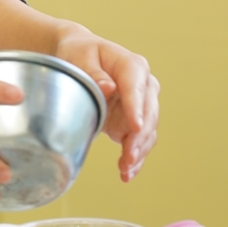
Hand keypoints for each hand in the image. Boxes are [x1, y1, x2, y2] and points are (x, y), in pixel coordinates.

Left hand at [54, 25, 159, 181]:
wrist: (81, 57)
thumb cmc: (80, 53)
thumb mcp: (80, 58)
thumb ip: (93, 73)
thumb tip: (109, 87)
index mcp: (132, 65)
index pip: (137, 88)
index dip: (136, 109)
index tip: (135, 128)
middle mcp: (144, 85)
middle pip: (148, 114)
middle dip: (139, 138)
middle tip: (128, 157)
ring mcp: (142, 104)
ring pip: (147, 131)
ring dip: (138, 151)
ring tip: (125, 170)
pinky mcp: (135, 120)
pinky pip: (140, 141)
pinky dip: (135, 157)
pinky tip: (127, 173)